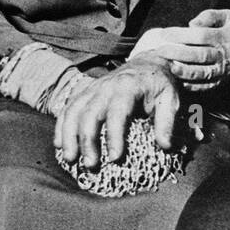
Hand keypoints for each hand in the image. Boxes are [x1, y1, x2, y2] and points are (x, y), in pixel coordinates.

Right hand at [53, 58, 179, 170]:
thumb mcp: (170, 99)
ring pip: (73, 111)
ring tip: (70, 159)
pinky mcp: (84, 92)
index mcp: (128, 87)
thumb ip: (167, 121)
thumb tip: (165, 146)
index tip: (115, 158)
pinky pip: (67, 108)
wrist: (147, 64)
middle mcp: (106, 86)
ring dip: (69, 136)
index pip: (118, 113)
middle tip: (91, 165)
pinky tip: (60, 145)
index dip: (114, 136)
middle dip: (87, 141)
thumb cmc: (159, 85)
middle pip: (90, 113)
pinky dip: (61, 126)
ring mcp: (92, 88)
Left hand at [130, 9, 229, 91]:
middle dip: (177, 53)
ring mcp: (226, 68)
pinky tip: (181, 81)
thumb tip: (190, 24)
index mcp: (225, 36)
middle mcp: (226, 54)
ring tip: (169, 66)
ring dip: (184, 71)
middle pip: (198, 55)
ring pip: (203, 73)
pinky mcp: (226, 79)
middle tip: (160, 50)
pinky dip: (194, 85)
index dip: (180, 35)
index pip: (199, 36)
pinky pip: (208, 85)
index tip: (165, 34)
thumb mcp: (228, 14)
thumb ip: (209, 16)